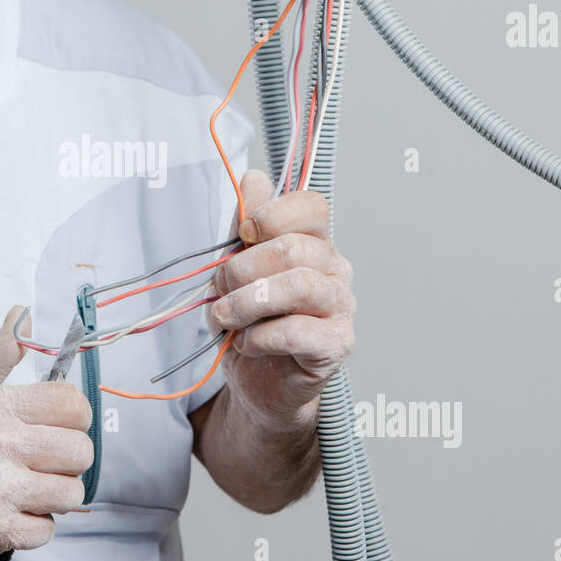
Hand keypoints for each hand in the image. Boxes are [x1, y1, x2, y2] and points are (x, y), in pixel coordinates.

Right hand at [0, 306, 93, 560]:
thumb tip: (23, 314)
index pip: (73, 404)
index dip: (75, 416)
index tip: (60, 424)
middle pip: (81, 451)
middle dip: (68, 457)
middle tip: (44, 459)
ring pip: (71, 492)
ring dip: (55, 493)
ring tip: (30, 486)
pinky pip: (49, 529)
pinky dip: (35, 524)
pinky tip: (13, 510)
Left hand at [207, 168, 356, 425]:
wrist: (258, 384)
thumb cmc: (251, 324)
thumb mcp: (236, 271)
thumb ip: (244, 227)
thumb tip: (254, 177)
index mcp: (314, 243)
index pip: (311, 206)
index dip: (271, 216)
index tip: (241, 237)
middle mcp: (335, 270)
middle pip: (293, 248)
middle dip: (242, 268)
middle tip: (219, 289)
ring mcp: (341, 307)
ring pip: (298, 286)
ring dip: (248, 301)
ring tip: (225, 317)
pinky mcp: (336, 345)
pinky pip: (297, 331)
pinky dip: (260, 336)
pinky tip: (246, 343)